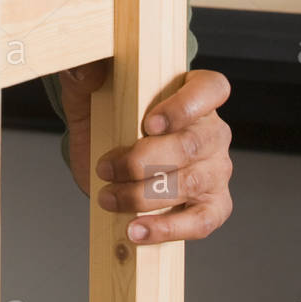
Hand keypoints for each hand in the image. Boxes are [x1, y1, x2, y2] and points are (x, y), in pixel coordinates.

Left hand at [59, 64, 232, 244]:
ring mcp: (216, 169)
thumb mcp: (90, 93)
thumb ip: (85, 75)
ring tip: (109, 197)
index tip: (148, 124)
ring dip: (143, 195)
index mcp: (194, 91)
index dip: (184, 107)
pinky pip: (200, 222)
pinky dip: (167, 228)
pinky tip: (136, 230)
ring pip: (191, 183)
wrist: (105, 159)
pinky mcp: (212, 206)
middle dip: (143, 161)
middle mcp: (213, 130)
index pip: (212, 89)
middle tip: (106, 169)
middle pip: (193, 144)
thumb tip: (84, 71)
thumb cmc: (107, 118)